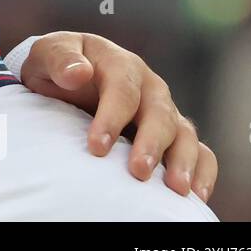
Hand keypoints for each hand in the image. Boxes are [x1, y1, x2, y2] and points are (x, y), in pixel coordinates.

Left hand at [21, 31, 216, 201]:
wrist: (66, 74)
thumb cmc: (56, 66)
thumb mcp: (47, 53)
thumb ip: (59, 59)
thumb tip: (79, 73)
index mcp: (119, 63)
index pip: (122, 89)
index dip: (112, 116)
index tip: (96, 147)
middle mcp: (148, 86)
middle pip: (159, 113)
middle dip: (151, 143)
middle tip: (139, 172)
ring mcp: (164, 110)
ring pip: (184, 133)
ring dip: (183, 161)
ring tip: (177, 190)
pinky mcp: (172, 133)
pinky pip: (199, 150)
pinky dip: (202, 171)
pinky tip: (196, 196)